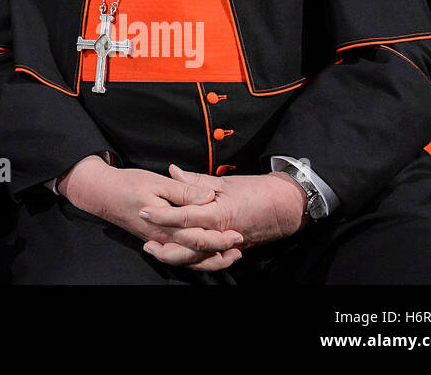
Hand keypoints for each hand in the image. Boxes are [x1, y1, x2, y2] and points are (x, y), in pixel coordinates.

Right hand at [57, 156, 244, 271]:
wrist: (103, 194)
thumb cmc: (129, 185)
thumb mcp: (157, 181)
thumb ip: (184, 192)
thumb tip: (209, 197)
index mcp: (165, 224)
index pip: (198, 237)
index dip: (220, 238)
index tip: (237, 232)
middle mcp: (163, 239)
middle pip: (196, 254)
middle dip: (220, 252)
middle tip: (238, 245)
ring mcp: (159, 243)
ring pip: (188, 260)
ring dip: (210, 260)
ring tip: (229, 256)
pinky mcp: (156, 242)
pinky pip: (179, 258)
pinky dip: (195, 260)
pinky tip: (207, 256)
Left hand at [137, 165, 306, 265]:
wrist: (286, 207)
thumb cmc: (256, 191)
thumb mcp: (224, 182)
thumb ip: (196, 181)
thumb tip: (172, 171)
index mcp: (217, 213)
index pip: (183, 217)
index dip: (161, 216)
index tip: (143, 211)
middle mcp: (221, 233)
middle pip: (188, 247)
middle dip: (165, 248)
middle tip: (146, 243)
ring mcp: (227, 245)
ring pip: (198, 258)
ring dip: (177, 258)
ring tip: (158, 251)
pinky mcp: (233, 250)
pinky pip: (210, 259)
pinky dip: (195, 260)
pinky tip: (181, 256)